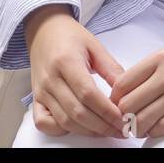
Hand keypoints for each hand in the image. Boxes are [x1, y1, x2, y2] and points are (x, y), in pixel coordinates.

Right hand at [24, 4, 127, 138]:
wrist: (44, 30)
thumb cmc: (70, 36)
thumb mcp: (95, 46)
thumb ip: (111, 68)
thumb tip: (128, 92)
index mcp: (66, 61)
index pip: (88, 94)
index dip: (107, 111)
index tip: (124, 118)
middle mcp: (50, 79)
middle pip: (77, 112)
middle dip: (102, 126)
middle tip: (122, 130)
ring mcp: (40, 91)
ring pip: (64, 121)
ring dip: (88, 131)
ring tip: (108, 131)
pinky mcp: (35, 99)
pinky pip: (44, 124)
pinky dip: (62, 130)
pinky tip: (79, 127)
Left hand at [107, 43, 163, 138]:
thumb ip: (148, 72)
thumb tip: (121, 95)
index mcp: (160, 58)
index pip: (121, 85)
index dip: (114, 100)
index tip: (119, 107)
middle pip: (129, 105)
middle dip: (124, 118)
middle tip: (128, 122)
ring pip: (144, 119)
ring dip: (138, 128)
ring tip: (141, 128)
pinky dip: (155, 132)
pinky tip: (157, 128)